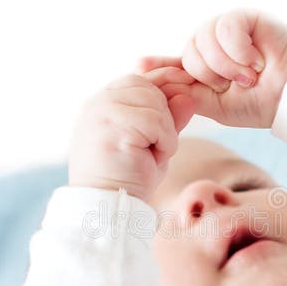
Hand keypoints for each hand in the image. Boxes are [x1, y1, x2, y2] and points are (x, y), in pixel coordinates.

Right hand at [68, 68, 196, 203]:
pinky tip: (155, 157)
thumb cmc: (129, 178)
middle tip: (159, 145)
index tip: (181, 98)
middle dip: (164, 113)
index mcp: (103, 103)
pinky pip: (154, 120)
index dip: (163, 85)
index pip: (138, 79)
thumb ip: (168, 117)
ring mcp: (101, 112)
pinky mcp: (111, 126)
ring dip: (165, 129)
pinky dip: (164, 140)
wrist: (110, 206)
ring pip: (153, 102)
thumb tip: (188, 94)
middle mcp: (98, 102)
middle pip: (147, 87)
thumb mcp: (154, 142)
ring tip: (155, 153)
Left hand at [136, 8, 286, 128]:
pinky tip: (256, 62)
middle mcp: (212, 46)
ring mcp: (227, 30)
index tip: (139, 67)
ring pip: (204, 41)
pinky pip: (225, 29)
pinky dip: (239, 51)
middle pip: (189, 54)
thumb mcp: (215, 104)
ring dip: (228, 66)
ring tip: (250, 76)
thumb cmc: (260, 102)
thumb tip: (155, 81)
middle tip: (238, 85)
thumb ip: (186, 92)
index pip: (176, 62)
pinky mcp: (243, 17)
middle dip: (211, 75)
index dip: (159, 63)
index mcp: (204, 67)